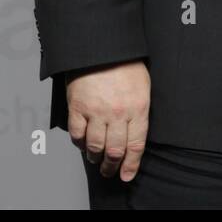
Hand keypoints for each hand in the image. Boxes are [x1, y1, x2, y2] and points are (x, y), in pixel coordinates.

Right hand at [66, 59, 150, 180]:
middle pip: (115, 150)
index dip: (131, 164)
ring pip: (94, 146)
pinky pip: (77, 134)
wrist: (102, 47)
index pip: (136, 145)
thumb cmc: (126, 64)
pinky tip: (83, 144)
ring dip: (95, 157)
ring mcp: (96, 111)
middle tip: (110, 171)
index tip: (127, 175)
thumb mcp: (144, 86)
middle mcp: (118, 112)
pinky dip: (79, 144)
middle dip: (112, 166)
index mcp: (138, 107)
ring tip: (95, 159)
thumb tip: (135, 134)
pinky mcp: (78, 108)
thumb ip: (140, 111)